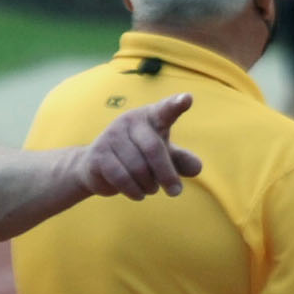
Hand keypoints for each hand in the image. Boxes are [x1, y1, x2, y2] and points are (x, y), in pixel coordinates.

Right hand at [78, 92, 201, 199]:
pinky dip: (135, 191)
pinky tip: (138, 194)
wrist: (97, 167)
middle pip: (153, 149)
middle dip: (167, 174)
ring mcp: (111, 136)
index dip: (175, 105)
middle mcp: (129, 121)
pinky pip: (122, 178)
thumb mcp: (165, 157)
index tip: (187, 99)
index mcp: (150, 117)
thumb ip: (181, 160)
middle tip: (176, 192)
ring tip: (150, 188)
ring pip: (138, 168)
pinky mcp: (98, 155)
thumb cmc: (140, 157)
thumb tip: (196, 167)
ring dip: (149, 185)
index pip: (165, 110)